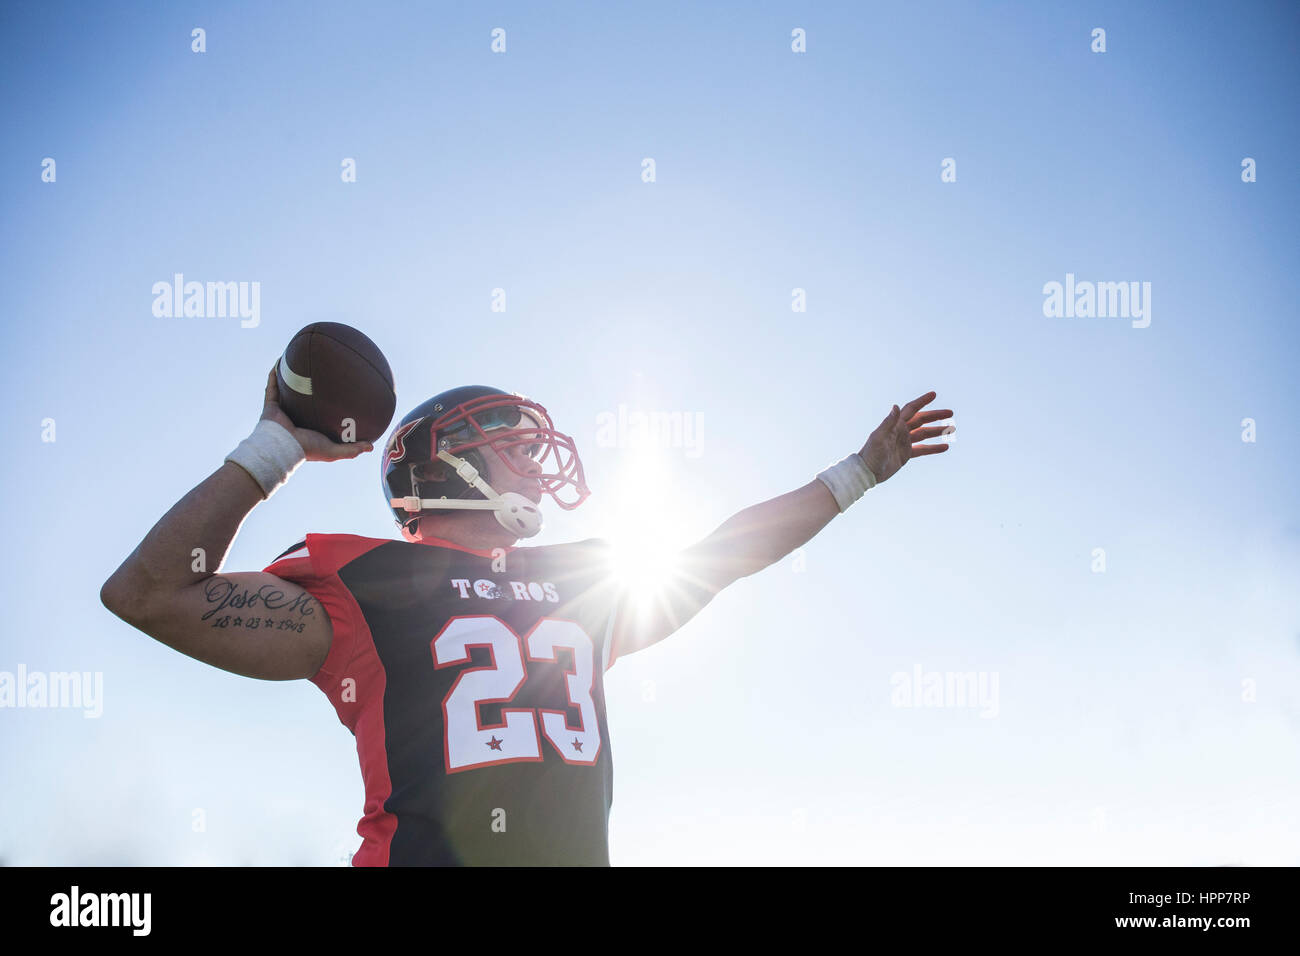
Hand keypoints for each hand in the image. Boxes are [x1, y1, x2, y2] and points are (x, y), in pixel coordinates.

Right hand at [259, 365, 374, 461]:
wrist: (281, 448)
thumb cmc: (307, 449)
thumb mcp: (333, 451)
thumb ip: (351, 450)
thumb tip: (371, 447)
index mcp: (308, 428)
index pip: (317, 415)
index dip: (325, 406)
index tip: (338, 394)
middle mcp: (294, 418)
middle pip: (302, 400)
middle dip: (308, 388)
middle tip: (319, 372)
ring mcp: (282, 411)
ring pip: (286, 391)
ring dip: (290, 378)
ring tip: (298, 362)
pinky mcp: (270, 406)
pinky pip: (272, 387)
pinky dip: (274, 375)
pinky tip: (281, 362)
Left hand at [858, 391, 952, 483]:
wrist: (867, 472)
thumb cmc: (871, 454)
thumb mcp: (879, 437)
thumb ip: (889, 422)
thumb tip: (895, 406)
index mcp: (895, 425)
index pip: (911, 409)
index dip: (922, 401)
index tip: (934, 394)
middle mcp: (901, 431)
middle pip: (921, 420)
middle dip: (935, 415)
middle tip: (950, 413)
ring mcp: (904, 442)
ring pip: (924, 433)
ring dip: (938, 431)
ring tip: (952, 429)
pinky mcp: (906, 454)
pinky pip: (923, 449)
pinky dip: (933, 448)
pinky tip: (945, 447)